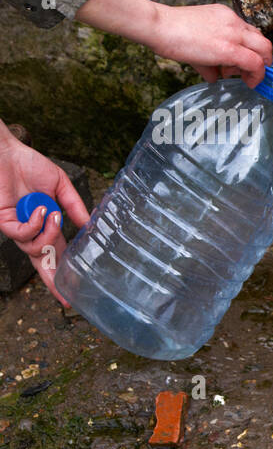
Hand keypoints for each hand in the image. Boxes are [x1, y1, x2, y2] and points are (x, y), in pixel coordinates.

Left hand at [0, 124, 91, 305]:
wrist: (6, 153)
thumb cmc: (30, 165)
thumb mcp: (61, 186)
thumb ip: (75, 206)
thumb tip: (89, 225)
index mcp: (45, 225)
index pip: (55, 254)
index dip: (62, 273)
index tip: (71, 294)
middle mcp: (31, 230)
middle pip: (42, 263)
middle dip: (53, 280)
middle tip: (64, 295)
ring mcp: (17, 227)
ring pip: (35, 249)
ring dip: (49, 236)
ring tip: (54, 216)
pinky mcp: (4, 221)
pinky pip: (22, 234)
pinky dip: (35, 224)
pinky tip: (40, 209)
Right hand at [77, 0, 272, 86]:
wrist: (159, 25)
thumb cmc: (170, 31)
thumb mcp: (196, 43)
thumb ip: (209, 61)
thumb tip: (214, 76)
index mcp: (225, 16)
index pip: (250, 32)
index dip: (251, 50)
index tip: (242, 63)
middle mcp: (233, 22)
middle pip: (263, 40)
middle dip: (262, 59)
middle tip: (249, 72)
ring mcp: (233, 33)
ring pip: (264, 50)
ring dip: (259, 67)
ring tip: (241, 76)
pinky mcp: (229, 48)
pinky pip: (255, 63)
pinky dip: (257, 75)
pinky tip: (249, 83)